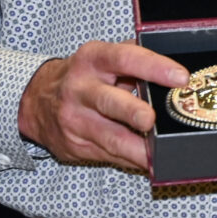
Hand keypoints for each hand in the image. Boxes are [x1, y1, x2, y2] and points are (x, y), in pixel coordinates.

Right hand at [17, 41, 188, 174]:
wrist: (36, 100)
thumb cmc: (83, 75)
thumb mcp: (102, 56)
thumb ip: (135, 57)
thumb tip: (174, 68)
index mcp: (94, 59)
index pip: (125, 58)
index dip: (154, 67)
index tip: (180, 77)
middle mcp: (81, 88)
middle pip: (109, 101)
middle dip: (132, 112)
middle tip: (151, 120)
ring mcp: (75, 119)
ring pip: (109, 137)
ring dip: (136, 149)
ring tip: (159, 155)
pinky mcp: (74, 145)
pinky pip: (108, 154)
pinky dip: (130, 159)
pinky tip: (148, 161)